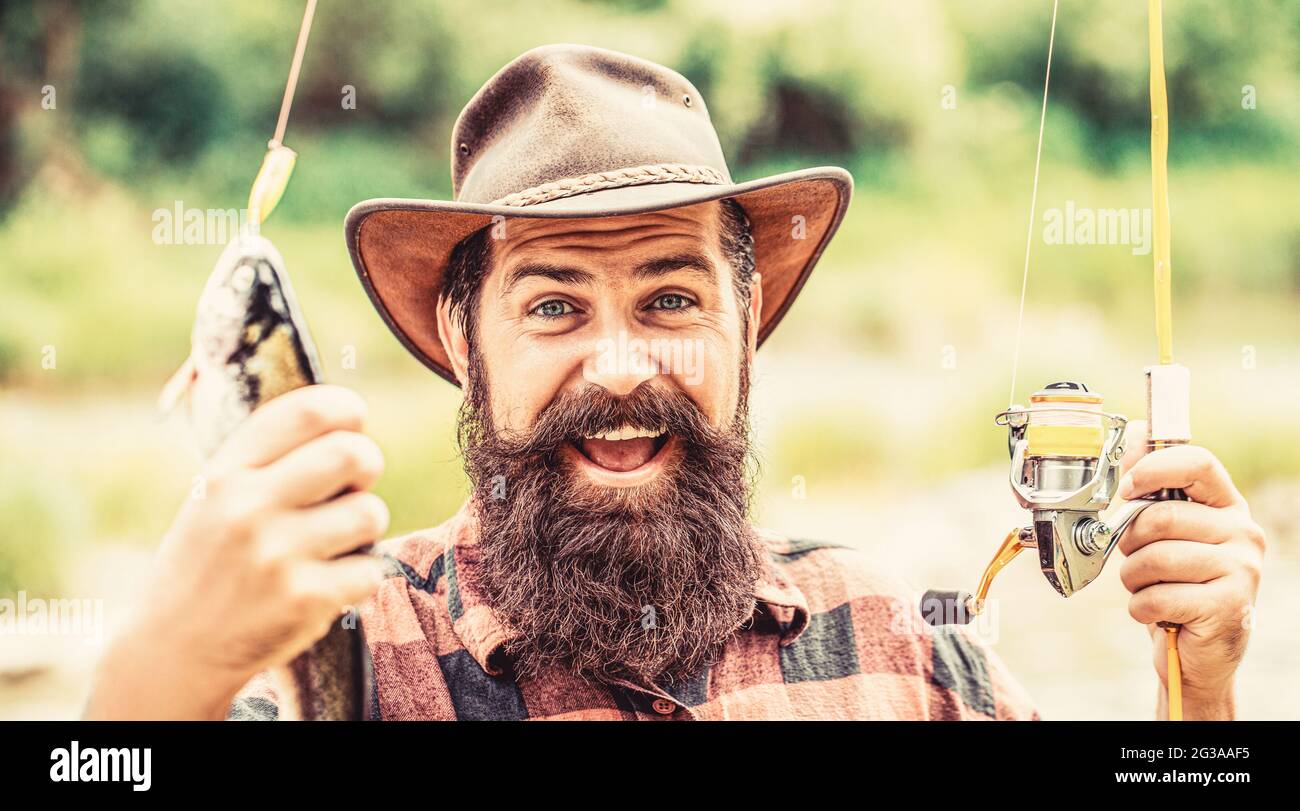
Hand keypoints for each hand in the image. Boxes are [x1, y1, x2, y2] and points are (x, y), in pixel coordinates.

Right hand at [84, 385, 388, 718]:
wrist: (173, 653)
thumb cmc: (206, 565)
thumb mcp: (212, 498)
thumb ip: (267, 459)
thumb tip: (348, 425)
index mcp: (224, 473)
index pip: (306, 411)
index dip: (345, 409)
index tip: (353, 421)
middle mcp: (249, 508)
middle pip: (352, 454)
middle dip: (367, 464)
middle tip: (353, 486)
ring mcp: (278, 555)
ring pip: (370, 513)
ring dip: (365, 526)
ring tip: (335, 542)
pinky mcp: (305, 600)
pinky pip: (370, 569)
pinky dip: (360, 577)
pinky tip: (327, 584)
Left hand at [1115, 421, 1264, 718]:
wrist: (1199, 651)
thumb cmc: (1176, 584)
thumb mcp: (1162, 531)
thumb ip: (1149, 486)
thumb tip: (1134, 432)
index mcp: (1226, 506)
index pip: (1198, 462)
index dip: (1154, 468)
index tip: (1127, 488)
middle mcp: (1243, 533)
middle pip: (1162, 516)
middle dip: (1130, 541)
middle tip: (1137, 559)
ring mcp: (1242, 570)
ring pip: (1155, 558)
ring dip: (1134, 578)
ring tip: (1148, 588)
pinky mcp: (1227, 606)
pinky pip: (1158, 597)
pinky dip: (1141, 608)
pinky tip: (1156, 613)